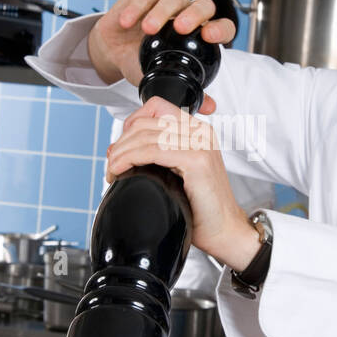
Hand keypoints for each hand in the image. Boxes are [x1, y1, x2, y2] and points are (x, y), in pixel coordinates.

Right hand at [88, 0, 235, 112]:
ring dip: (161, 12)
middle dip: (194, 14)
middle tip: (180, 28)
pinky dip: (138, 6)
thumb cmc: (143, 62)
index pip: (221, 26)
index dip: (220, 29)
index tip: (209, 37)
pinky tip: (127, 21)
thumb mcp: (164, 79)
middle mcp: (189, 14)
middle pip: (203, 5)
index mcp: (200, 34)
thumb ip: (188, 91)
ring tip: (148, 29)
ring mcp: (168, 0)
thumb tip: (210, 107)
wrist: (114, 52)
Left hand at [106, 96, 262, 270]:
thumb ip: (159, 154)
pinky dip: (129, 159)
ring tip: (113, 171)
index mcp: (198, 131)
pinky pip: (152, 150)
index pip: (156, 107)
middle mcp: (201, 132)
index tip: (121, 147)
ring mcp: (200, 144)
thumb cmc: (201, 208)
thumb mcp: (178, 172)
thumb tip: (120, 149)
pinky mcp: (197, 160)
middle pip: (146, 121)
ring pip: (145, 135)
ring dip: (120, 153)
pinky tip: (121, 170)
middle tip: (112, 163)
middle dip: (121, 142)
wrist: (224, 230)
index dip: (131, 123)